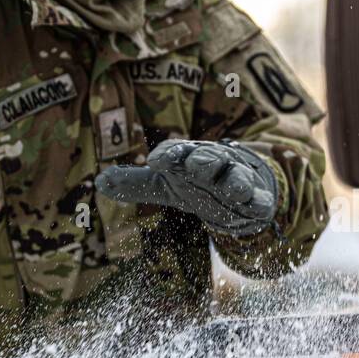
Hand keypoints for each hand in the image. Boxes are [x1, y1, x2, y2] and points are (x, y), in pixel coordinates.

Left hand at [95, 140, 277, 237]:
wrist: (240, 187)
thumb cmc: (197, 182)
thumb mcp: (166, 184)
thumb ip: (135, 183)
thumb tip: (99, 182)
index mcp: (188, 158)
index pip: (177, 152)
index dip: (168, 155)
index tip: (155, 162)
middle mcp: (213, 165)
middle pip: (208, 158)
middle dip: (203, 161)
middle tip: (195, 166)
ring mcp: (236, 181)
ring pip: (237, 177)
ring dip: (235, 180)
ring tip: (232, 187)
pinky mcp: (255, 199)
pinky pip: (259, 200)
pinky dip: (258, 201)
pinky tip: (255, 205)